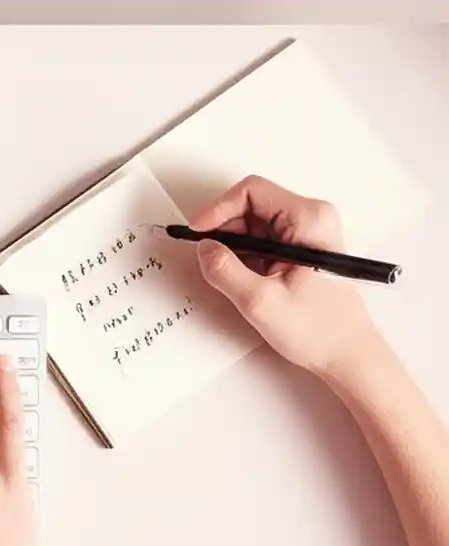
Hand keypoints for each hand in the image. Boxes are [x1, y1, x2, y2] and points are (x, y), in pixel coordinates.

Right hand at [190, 175, 376, 374]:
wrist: (348, 354)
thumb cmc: (316, 329)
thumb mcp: (260, 302)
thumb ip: (224, 271)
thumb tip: (203, 248)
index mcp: (308, 219)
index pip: (252, 191)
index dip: (218, 209)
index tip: (198, 234)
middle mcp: (311, 217)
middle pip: (251, 205)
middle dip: (223, 228)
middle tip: (209, 258)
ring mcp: (307, 232)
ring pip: (253, 223)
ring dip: (233, 244)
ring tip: (228, 274)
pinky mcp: (301, 248)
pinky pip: (262, 239)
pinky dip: (244, 253)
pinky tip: (243, 278)